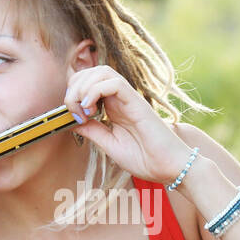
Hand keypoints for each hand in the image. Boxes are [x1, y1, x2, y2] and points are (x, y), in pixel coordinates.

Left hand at [64, 66, 192, 183]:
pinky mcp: (136, 101)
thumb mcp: (109, 145)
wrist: (169, 168)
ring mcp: (128, 98)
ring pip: (101, 72)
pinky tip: (90, 108)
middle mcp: (120, 99)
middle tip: (74, 112)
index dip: (73, 92)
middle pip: (92, 72)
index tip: (70, 116)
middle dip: (74, 87)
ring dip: (83, 87)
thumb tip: (69, 122)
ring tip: (82, 110)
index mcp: (113, 107)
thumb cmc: (145, 159)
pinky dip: (96, 90)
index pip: (88, 83)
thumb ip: (92, 131)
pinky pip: (114, 83)